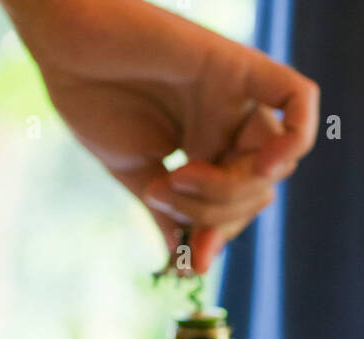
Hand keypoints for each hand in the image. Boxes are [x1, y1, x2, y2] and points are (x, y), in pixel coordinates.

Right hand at [3, 0, 318, 269]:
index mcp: (209, 148)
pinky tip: (264, 164)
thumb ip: (170, 217)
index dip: (219, 237)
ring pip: (274, 163)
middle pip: (260, 191)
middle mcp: (231, 123)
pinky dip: (297, 137)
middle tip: (166, 195)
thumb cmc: (92, 99)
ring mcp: (238, 96)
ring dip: (231, 190)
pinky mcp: (239, 66)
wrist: (64, 45)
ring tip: (177, 177)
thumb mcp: (138, 175)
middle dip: (217, 213)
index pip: (240, 208)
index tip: (186, 255)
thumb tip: (188, 268)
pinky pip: (298, 99)